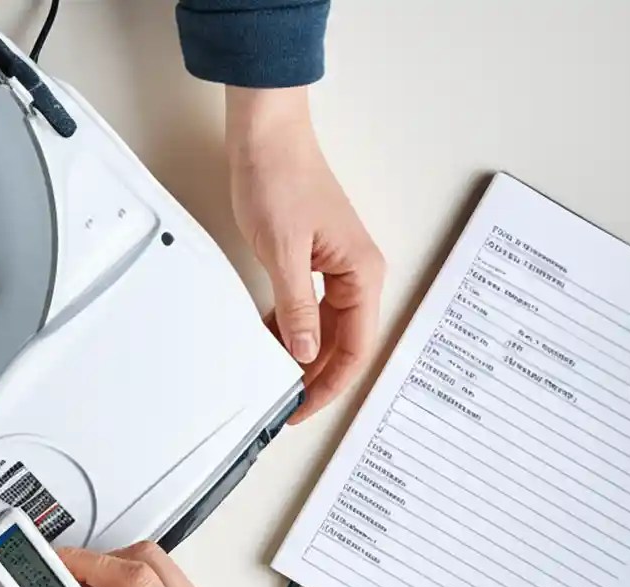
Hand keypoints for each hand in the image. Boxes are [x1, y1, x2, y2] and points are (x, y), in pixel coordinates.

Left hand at [226, 86, 385, 422]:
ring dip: (305, 356)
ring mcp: (337, 266)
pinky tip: (274, 343)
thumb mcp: (283, 251)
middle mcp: (358, 272)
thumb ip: (298, 306)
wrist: (266, 137)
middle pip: (344, 343)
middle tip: (287, 406)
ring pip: (327, 328)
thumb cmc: (280, 178)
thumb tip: (306, 352)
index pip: (355, 347)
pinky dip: (294, 329)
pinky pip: (312, 307)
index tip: (302, 408)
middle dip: (318, 377)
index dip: (329, 384)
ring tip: (280, 382)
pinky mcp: (315, 259)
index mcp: (363, 272)